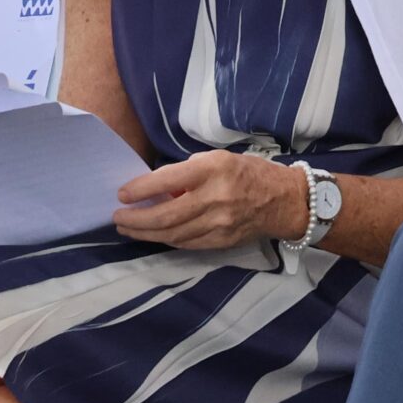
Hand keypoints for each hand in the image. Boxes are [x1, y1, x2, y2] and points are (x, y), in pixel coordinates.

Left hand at [113, 150, 305, 250]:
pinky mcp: (222, 240)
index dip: (140, 190)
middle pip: (165, 215)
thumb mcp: (219, 159)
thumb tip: (155, 187)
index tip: (122, 194)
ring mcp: (219, 223)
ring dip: (145, 233)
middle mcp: (216, 197)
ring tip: (129, 228)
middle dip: (136, 219)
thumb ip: (187, 172)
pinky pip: (186, 243)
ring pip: (172, 233)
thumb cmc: (249, 173)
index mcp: (214, 169)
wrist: (284, 200)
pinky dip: (166, 239)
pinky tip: (155, 235)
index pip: (167, 181)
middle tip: (118, 217)